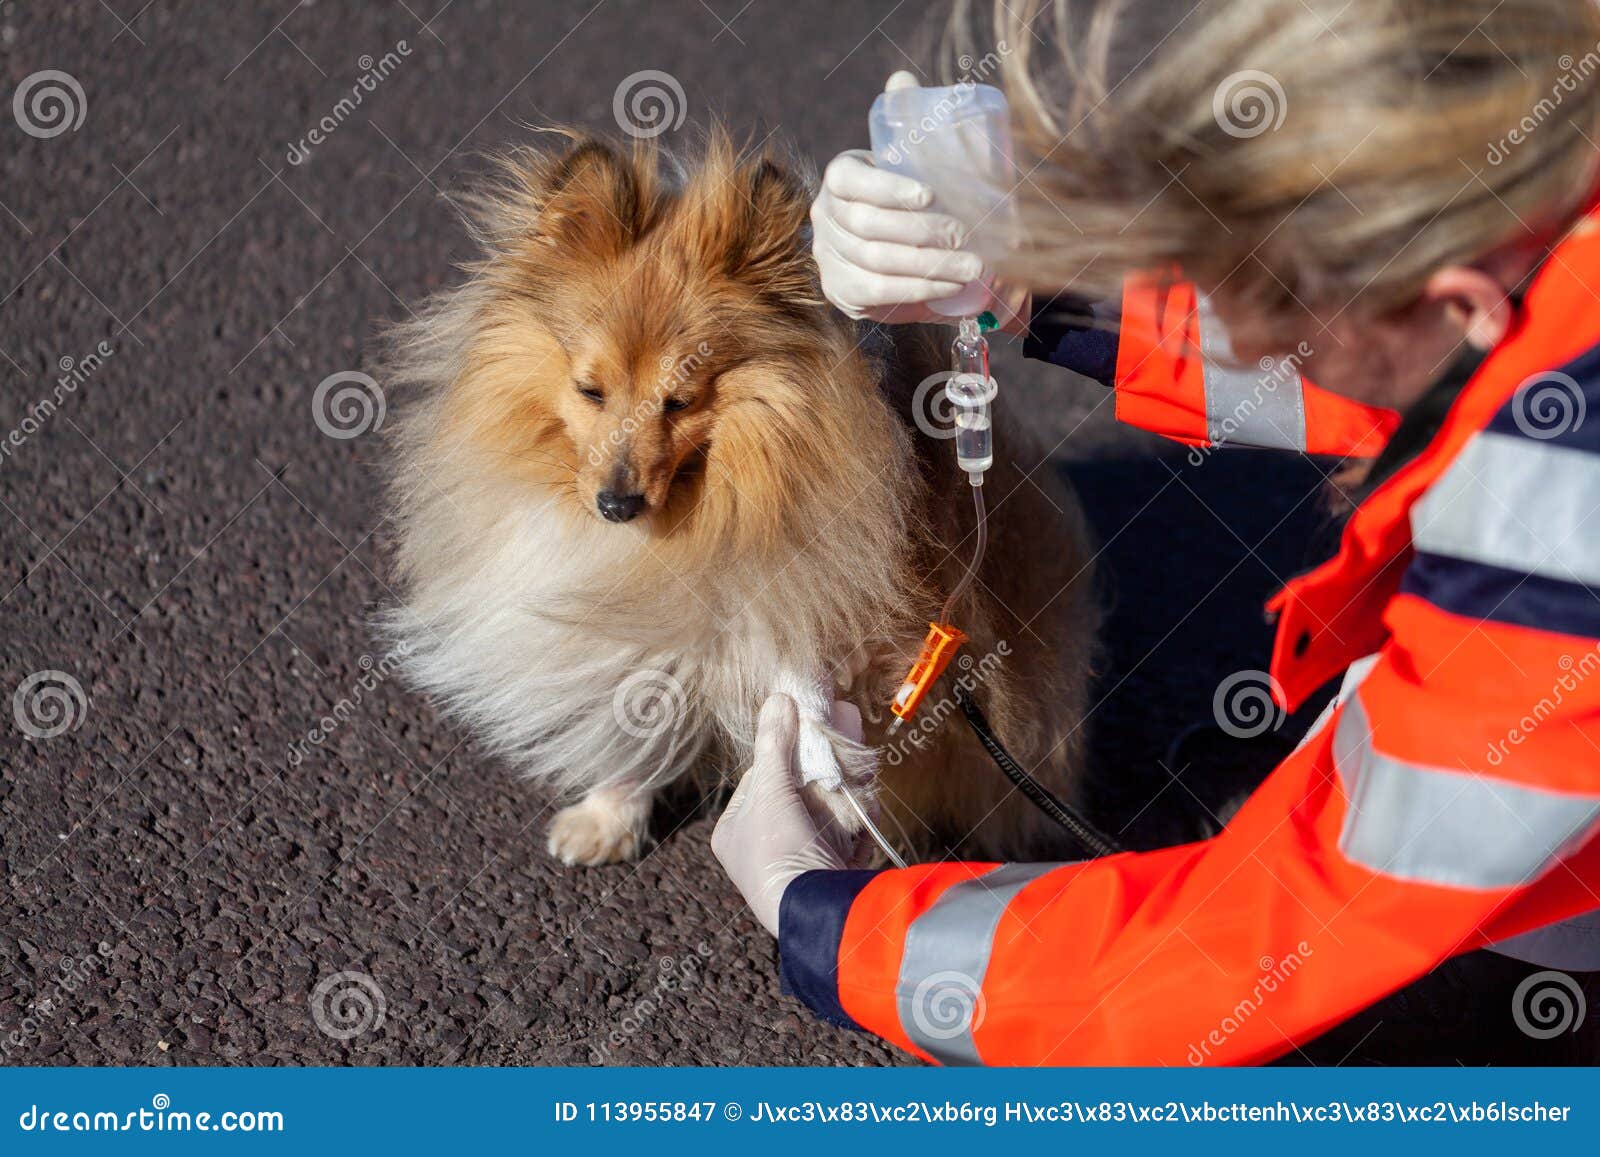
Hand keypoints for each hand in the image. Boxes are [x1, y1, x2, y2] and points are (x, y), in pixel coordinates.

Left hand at [712, 694, 863, 935]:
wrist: (816, 910)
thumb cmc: (776, 849)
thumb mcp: (770, 788)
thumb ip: (775, 742)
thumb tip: (778, 698)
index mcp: (734, 832)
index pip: (760, 778)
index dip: (786, 752)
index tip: (808, 727)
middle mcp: (761, 849)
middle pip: (796, 791)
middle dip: (823, 764)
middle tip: (844, 728)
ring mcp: (797, 862)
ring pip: (825, 810)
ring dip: (845, 788)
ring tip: (861, 766)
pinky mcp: (830, 872)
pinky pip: (844, 833)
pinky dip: (857, 818)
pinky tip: (867, 801)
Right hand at [810, 71, 1029, 329]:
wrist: (884, 247)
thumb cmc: (905, 192)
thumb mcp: (902, 156)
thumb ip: (902, 118)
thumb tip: (902, 78)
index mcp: (840, 176)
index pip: (852, 181)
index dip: (888, 188)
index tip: (930, 194)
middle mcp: (825, 216)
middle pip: (869, 226)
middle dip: (921, 233)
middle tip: (964, 235)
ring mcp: (828, 256)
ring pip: (876, 262)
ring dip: (929, 267)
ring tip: (971, 266)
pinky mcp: (841, 291)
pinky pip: (877, 293)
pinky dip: (918, 290)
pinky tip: (950, 286)